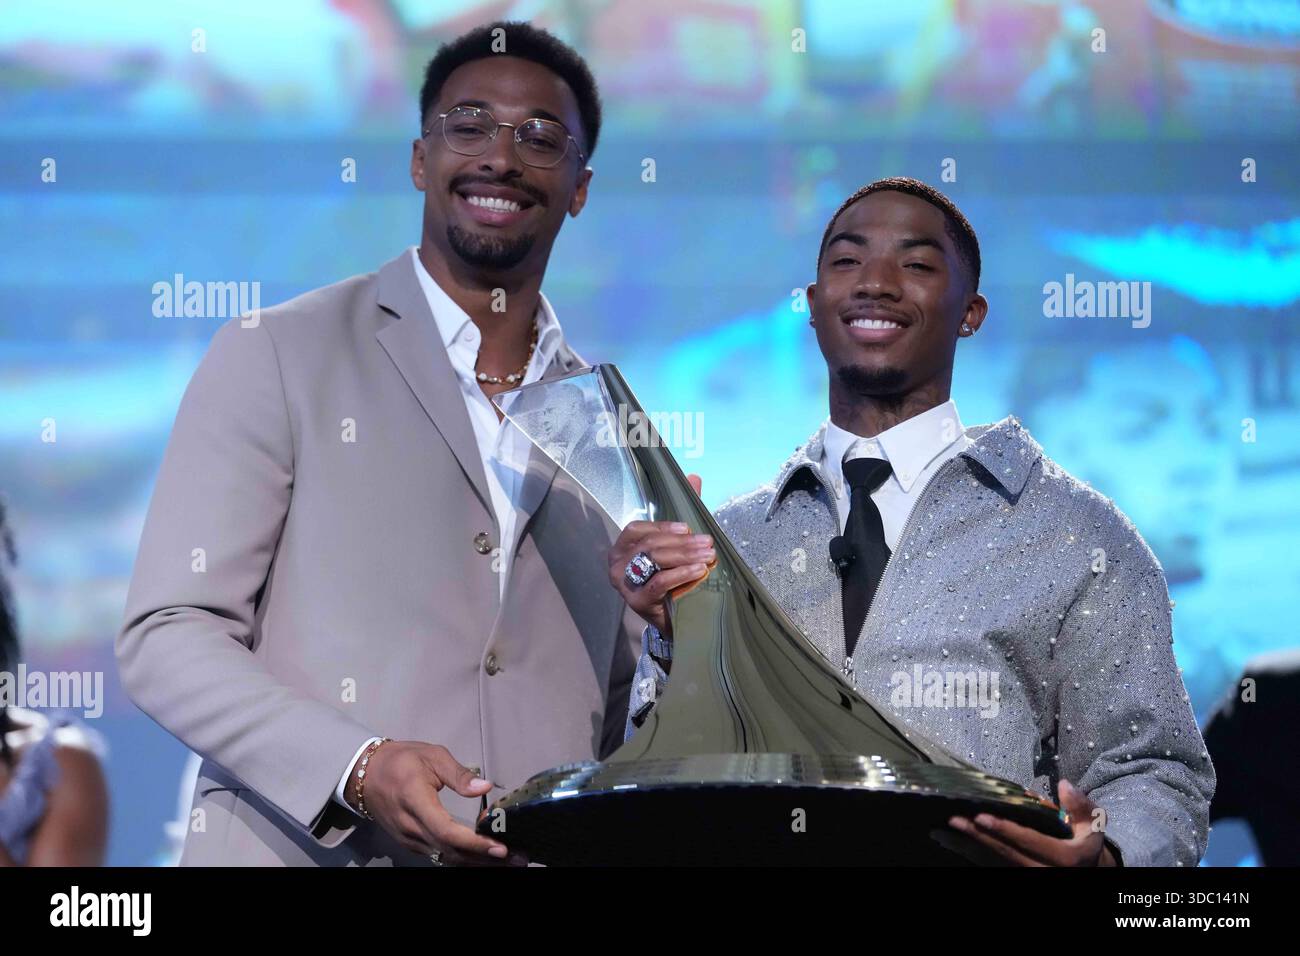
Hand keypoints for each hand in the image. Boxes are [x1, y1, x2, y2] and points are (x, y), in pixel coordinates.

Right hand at [347, 740, 525, 866]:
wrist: (363, 775)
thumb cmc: (400, 761)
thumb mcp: (431, 756)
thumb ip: (459, 774)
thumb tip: (485, 787)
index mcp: (415, 801)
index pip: (446, 831)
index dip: (474, 843)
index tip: (500, 847)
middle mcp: (411, 827)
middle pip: (450, 851)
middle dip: (485, 859)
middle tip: (518, 859)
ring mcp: (409, 839)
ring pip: (445, 858)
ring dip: (477, 863)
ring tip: (508, 862)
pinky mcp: (410, 843)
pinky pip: (439, 855)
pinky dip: (463, 859)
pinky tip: (483, 858)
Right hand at [608, 474, 713, 638]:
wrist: (673, 621)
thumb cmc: (671, 580)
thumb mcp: (675, 547)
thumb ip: (682, 514)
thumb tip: (694, 477)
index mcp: (621, 549)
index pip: (636, 529)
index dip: (662, 526)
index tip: (688, 528)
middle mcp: (616, 565)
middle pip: (650, 544)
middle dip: (682, 542)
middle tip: (707, 542)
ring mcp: (624, 584)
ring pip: (655, 560)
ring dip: (686, 555)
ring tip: (708, 555)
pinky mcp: (637, 601)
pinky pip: (659, 581)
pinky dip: (681, 573)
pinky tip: (699, 570)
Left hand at [941, 779, 1116, 865]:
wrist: (1087, 869)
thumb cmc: (1084, 842)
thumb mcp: (1092, 825)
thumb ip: (1081, 806)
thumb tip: (1064, 785)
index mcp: (1067, 859)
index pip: (1032, 842)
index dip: (1006, 830)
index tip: (982, 817)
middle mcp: (1046, 871)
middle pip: (1008, 854)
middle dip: (979, 837)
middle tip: (955, 820)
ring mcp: (1031, 876)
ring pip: (997, 863)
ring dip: (970, 846)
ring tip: (946, 829)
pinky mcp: (1019, 876)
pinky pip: (993, 866)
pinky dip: (973, 854)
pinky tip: (953, 841)